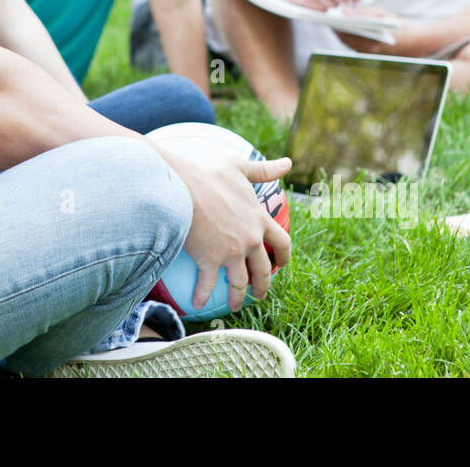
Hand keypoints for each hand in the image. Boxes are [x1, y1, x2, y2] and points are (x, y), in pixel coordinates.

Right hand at [163, 150, 293, 312]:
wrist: (182, 187)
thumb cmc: (208, 175)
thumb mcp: (239, 168)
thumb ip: (264, 170)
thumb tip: (287, 163)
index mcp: (259, 219)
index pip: (282, 242)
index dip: (284, 256)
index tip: (281, 265)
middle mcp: (250, 240)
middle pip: (264, 270)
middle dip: (263, 285)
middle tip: (259, 294)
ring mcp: (231, 253)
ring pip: (240, 283)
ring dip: (238, 298)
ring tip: (235, 306)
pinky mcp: (210, 260)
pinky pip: (208, 285)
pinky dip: (202, 296)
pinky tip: (198, 304)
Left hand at [336, 6, 422, 55]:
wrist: (412, 42)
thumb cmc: (397, 25)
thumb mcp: (382, 14)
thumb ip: (363, 13)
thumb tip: (345, 10)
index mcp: (374, 39)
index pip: (350, 31)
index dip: (339, 22)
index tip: (332, 13)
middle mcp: (369, 50)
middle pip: (346, 38)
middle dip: (337, 27)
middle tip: (329, 16)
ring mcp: (367, 54)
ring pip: (347, 42)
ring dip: (340, 32)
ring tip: (333, 20)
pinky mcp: (366, 55)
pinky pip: (352, 45)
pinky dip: (346, 36)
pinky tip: (342, 27)